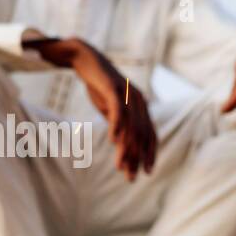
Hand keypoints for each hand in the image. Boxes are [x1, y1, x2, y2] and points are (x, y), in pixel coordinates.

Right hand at [23, 36, 156, 180]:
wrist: (85, 59)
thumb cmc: (99, 85)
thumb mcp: (111, 108)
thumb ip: (120, 123)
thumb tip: (121, 144)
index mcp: (141, 106)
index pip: (150, 134)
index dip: (150, 154)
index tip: (146, 171)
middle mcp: (138, 100)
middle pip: (142, 134)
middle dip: (137, 158)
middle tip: (131, 177)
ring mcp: (127, 94)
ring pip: (131, 127)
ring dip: (126, 149)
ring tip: (121, 166)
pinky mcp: (114, 88)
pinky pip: (118, 111)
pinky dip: (117, 127)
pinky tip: (114, 142)